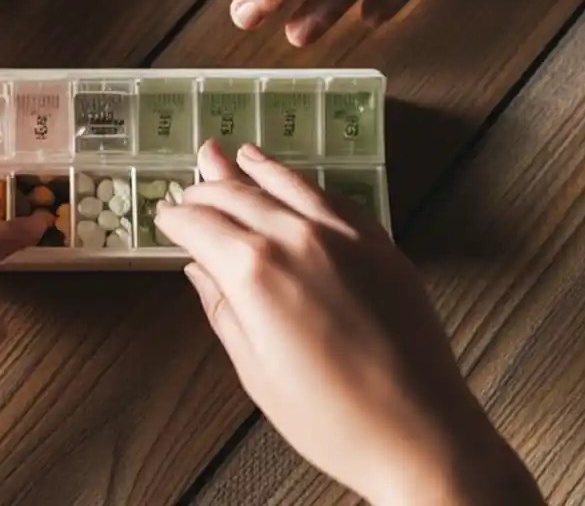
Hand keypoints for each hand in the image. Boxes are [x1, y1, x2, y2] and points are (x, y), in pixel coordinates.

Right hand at [156, 141, 541, 505]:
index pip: (200, 225)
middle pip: (238, 197)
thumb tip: (199, 270)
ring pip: (285, 183)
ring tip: (232, 153)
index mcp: (253, 272)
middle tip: (190, 183)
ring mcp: (342, 234)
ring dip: (253, 168)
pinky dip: (301, 181)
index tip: (165, 216)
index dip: (176, 219)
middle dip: (208, 189)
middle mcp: (295, 237)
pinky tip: (290, 178)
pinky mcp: (378, 242)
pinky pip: (330, 196)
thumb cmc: (330, 416)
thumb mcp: (256, 369)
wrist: (419, 430)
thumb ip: (223, 309)